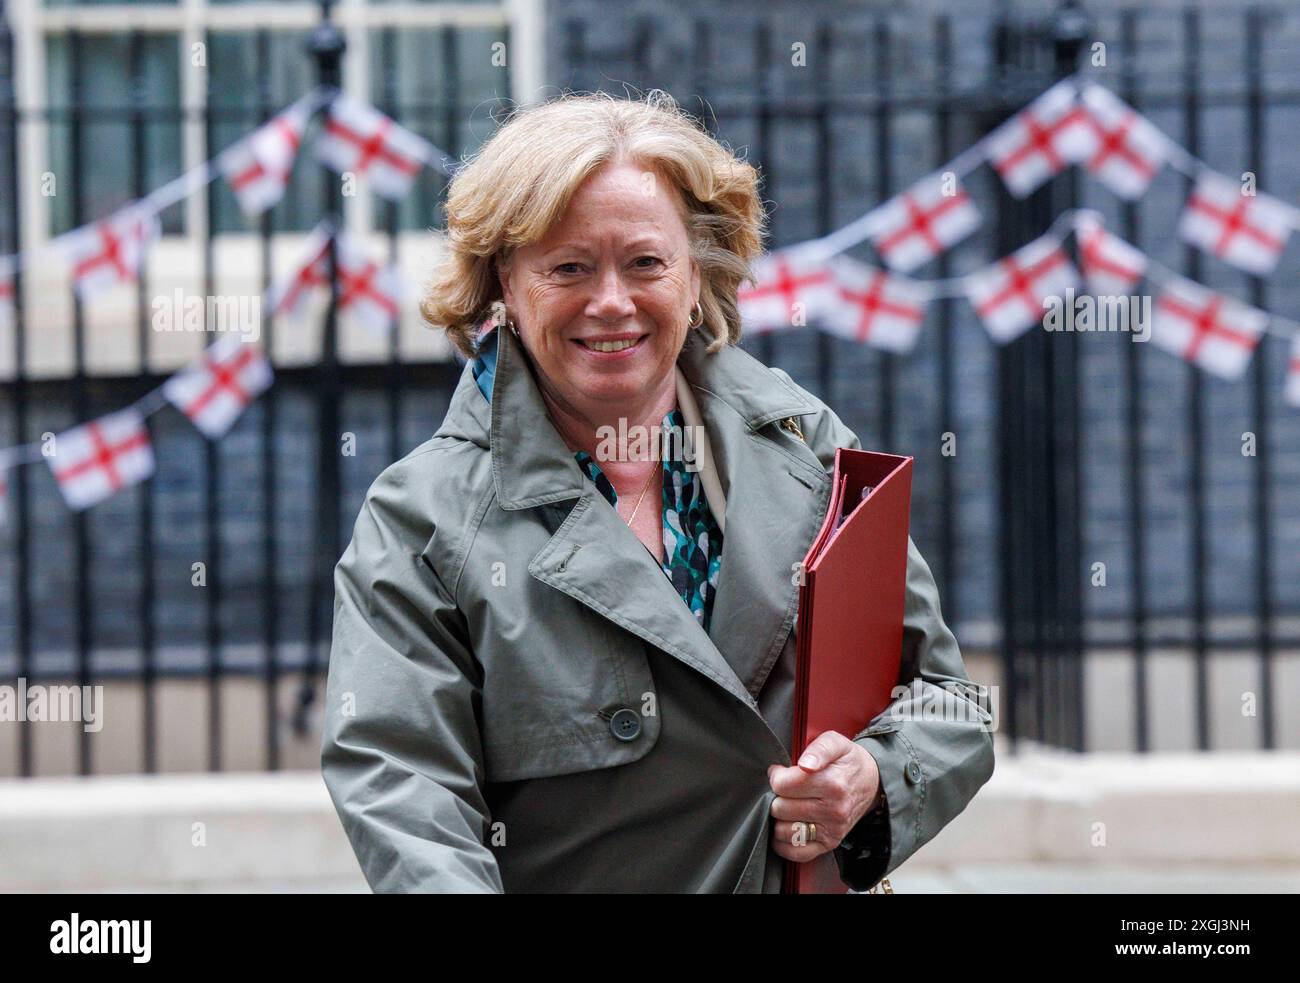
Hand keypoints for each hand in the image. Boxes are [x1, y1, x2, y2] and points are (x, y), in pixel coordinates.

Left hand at [768, 730, 880, 861]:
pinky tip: (786, 828)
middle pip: (780, 808)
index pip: (783, 786)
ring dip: (779, 820)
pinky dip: (784, 844)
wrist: (872, 783)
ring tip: (787, 806)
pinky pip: (797, 853)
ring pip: (784, 832)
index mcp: (831, 783)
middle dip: (777, 797)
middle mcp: (833, 810)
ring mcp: (832, 830)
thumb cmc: (848, 762)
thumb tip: (805, 764)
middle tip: (786, 790)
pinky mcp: (830, 844)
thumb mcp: (836, 743)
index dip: (776, 777)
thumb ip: (818, 749)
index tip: (781, 773)